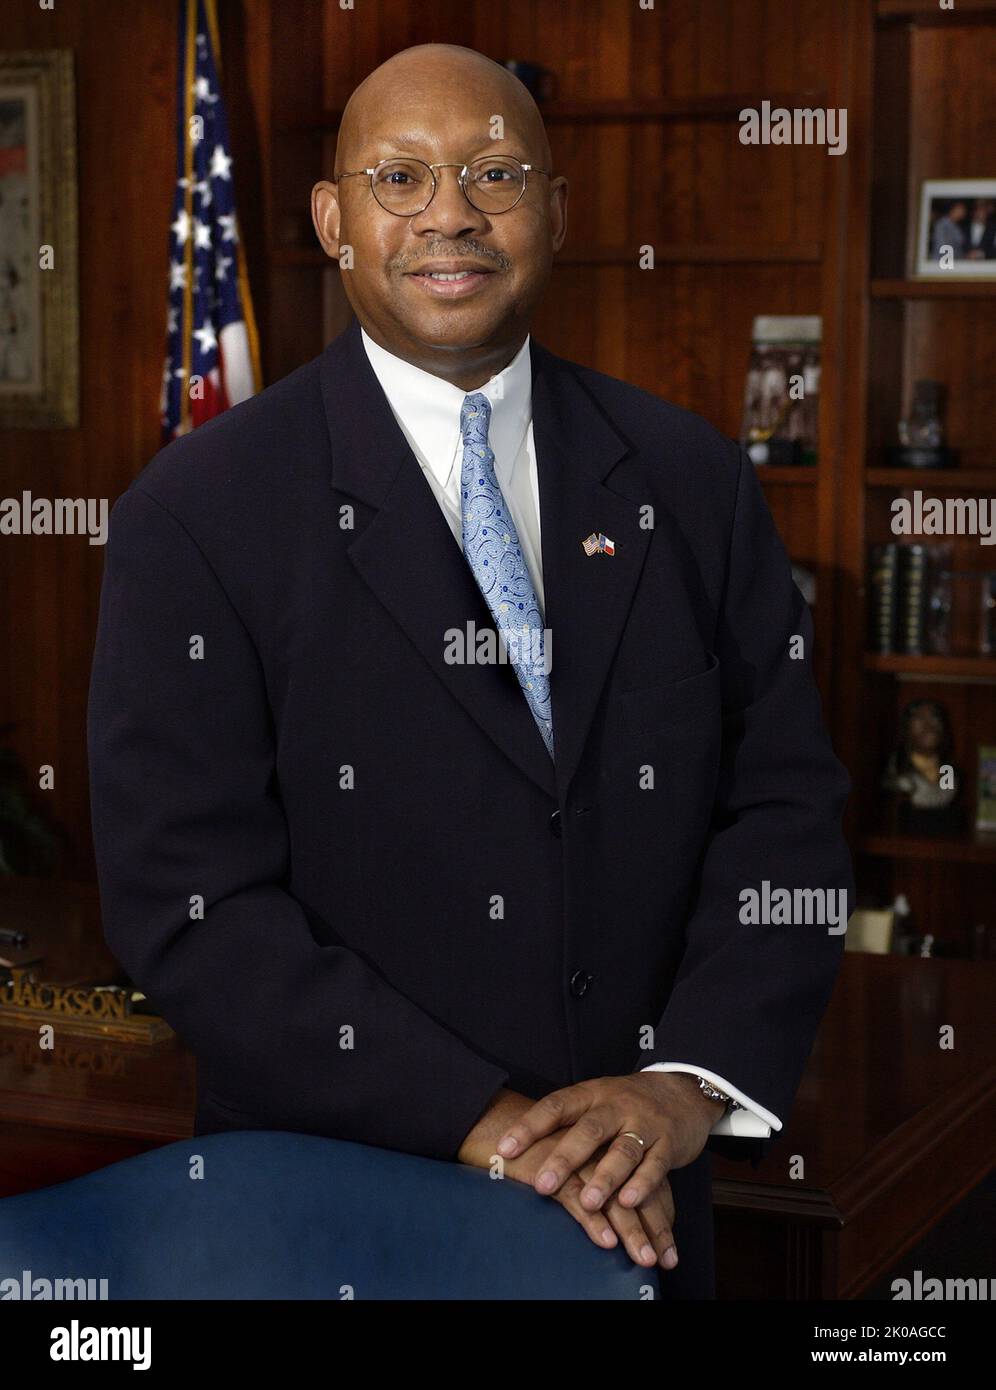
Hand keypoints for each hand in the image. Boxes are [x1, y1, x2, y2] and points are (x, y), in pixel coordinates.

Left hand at [495, 1073, 723, 1236]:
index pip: (555, 1106)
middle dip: (565, 1158)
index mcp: (591, 1094)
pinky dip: (642, 1184)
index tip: (503, 1149)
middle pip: (588, 1130)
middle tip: (543, 1185)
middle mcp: (616, 1106)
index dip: (529, 1126)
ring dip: (605, 1177)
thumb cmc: (625, 1105)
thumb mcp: (594, 1103)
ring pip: (623, 1151)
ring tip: (589, 1202)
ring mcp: (644, 1123)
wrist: (682, 1092)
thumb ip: (564, 1124)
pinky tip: (628, 1202)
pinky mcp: (669, 1143)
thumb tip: (511, 1150)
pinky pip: (655, 1165)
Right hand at [547, 1146, 678, 1269]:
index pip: (648, 1178)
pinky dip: (593, 1220)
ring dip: (631, 1229)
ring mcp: (577, 1153)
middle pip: (635, 1191)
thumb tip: (630, 1216)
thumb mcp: (586, 1151)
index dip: (661, 1215)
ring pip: (612, 1197)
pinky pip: (577, 1196)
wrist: (502, 1121)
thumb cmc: (548, 1139)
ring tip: (642, 1256)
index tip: (669, 1249)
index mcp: (615, 1140)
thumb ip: (608, 1173)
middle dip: (653, 1225)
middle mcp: (601, 1143)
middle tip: (664, 1260)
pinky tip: (606, 1240)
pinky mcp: (551, 1164)